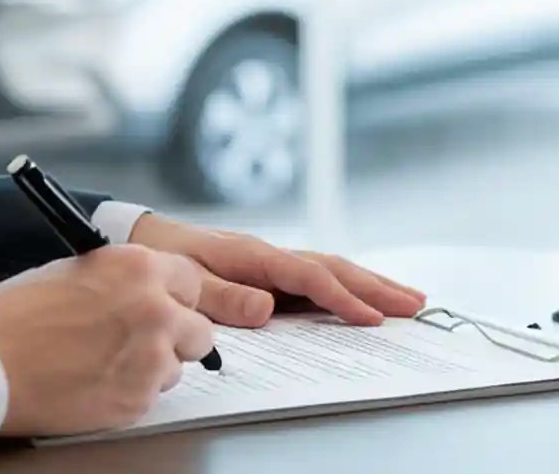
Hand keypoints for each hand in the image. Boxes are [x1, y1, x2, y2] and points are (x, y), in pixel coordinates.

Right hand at [0, 245, 214, 436]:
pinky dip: (129, 394)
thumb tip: (142, 288)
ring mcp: (152, 357)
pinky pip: (151, 397)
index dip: (176, 297)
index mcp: (139, 268)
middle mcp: (156, 309)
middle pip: (199, 329)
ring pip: (177, 366)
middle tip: (145, 343)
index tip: (166, 306)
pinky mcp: (138, 399)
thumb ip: (121, 278)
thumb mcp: (75, 270)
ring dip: (152, 368)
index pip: (191, 280)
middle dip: (177, 337)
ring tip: (106, 365)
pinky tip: (94, 384)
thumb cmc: (14, 317)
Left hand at [130, 214, 425, 327]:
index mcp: (254, 256)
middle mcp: (271, 255)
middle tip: (415, 304)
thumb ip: (224, 297)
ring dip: (371, 285)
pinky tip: (365, 299)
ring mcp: (273, 263)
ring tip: (407, 299)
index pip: (310, 278)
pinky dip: (348, 288)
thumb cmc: (161, 260)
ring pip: (332, 271)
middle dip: (377, 287)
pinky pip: (318, 280)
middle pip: (335, 268)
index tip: (371, 318)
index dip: (342, 299)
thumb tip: (268, 309)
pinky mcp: (270, 273)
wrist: (143, 240)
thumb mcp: (184, 280)